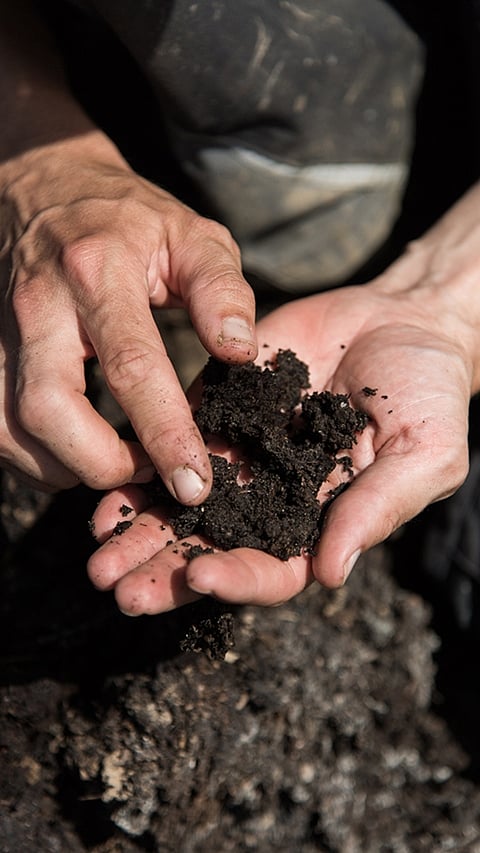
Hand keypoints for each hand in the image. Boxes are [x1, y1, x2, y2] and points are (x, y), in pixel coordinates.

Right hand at [0, 132, 255, 492]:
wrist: (45, 186)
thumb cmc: (130, 219)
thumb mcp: (192, 235)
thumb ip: (221, 291)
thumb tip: (241, 353)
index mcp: (98, 272)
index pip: (130, 366)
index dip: (163, 434)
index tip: (193, 482)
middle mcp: (39, 306)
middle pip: (48, 409)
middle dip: (98, 463)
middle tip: (145, 474)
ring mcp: (1, 330)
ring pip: (8, 425)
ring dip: (60, 466)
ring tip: (111, 466)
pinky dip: (31, 456)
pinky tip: (71, 453)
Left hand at [87, 265, 474, 613]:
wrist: (402, 320)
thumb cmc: (428, 393)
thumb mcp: (424, 454)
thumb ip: (376, 510)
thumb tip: (330, 575)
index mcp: (318, 522)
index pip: (273, 569)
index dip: (237, 577)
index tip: (200, 574)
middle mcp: (271, 498)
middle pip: (211, 548)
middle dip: (163, 570)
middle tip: (113, 586)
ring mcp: (240, 455)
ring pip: (180, 504)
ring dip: (138, 529)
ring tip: (97, 547)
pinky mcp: (218, 410)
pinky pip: (171, 442)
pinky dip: (139, 468)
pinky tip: (108, 485)